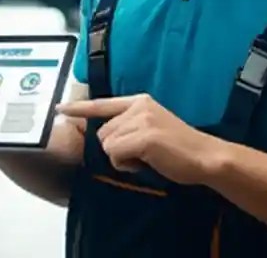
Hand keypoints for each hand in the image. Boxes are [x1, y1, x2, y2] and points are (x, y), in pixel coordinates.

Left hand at [57, 94, 226, 185]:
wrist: (206, 157)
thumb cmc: (179, 150)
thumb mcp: (152, 129)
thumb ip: (130, 126)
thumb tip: (107, 139)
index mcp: (140, 102)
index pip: (102, 103)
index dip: (78, 108)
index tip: (59, 109)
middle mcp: (138, 107)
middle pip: (102, 133)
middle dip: (116, 149)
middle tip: (142, 155)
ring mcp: (141, 120)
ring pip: (107, 144)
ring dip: (122, 158)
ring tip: (147, 158)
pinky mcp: (143, 137)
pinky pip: (115, 154)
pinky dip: (126, 164)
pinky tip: (146, 162)